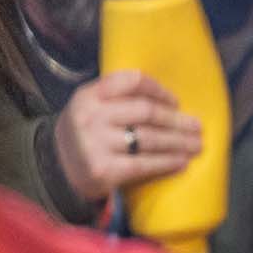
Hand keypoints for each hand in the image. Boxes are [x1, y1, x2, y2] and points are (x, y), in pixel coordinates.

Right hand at [52, 70, 200, 203]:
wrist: (55, 170)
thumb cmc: (85, 135)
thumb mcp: (90, 108)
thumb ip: (117, 99)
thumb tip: (168, 102)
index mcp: (89, 95)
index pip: (131, 82)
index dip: (158, 90)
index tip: (175, 102)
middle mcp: (91, 115)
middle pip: (146, 112)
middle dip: (176, 120)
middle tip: (197, 127)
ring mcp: (97, 143)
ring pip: (149, 139)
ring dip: (178, 143)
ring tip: (197, 145)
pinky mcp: (104, 170)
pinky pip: (144, 164)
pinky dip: (167, 163)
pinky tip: (182, 162)